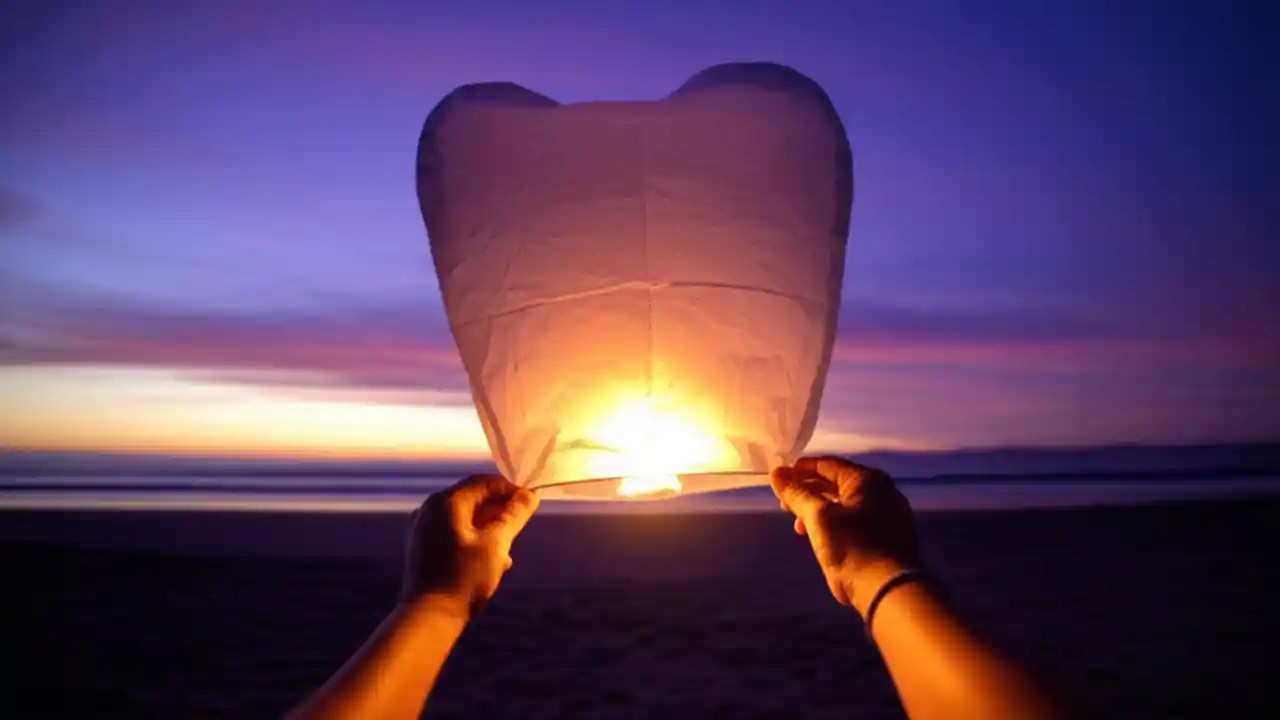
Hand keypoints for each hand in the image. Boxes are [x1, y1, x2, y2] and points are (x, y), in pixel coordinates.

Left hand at [401, 475, 538, 617]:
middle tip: (519, 527)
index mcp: (445, 502)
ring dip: (489, 529)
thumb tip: (529, 496)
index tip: (530, 503)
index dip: (510, 489)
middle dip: (500, 512)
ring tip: (506, 551)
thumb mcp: (496, 545)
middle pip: (474, 499)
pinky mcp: (423, 547)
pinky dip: (474, 540)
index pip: (484, 482)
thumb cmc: (463, 578)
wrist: (428, 617)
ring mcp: (423, 528)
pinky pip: (454, 533)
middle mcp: (430, 509)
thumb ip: (514, 517)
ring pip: (465, 518)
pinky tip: (489, 562)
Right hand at [771, 456, 919, 614]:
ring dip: (820, 511)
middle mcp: (883, 491)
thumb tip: (776, 473)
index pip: (826, 465)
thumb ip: (796, 493)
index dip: (799, 471)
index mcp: (868, 479)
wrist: (888, 590)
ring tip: (800, 526)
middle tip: (786, 506)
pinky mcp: (890, 536)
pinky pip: (857, 521)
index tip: (778, 481)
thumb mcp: (818, 517)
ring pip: (847, 504)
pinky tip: (823, 538)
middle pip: (837, 484)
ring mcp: (890, 514)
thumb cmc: (851, 547)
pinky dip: (837, 524)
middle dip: (808, 493)